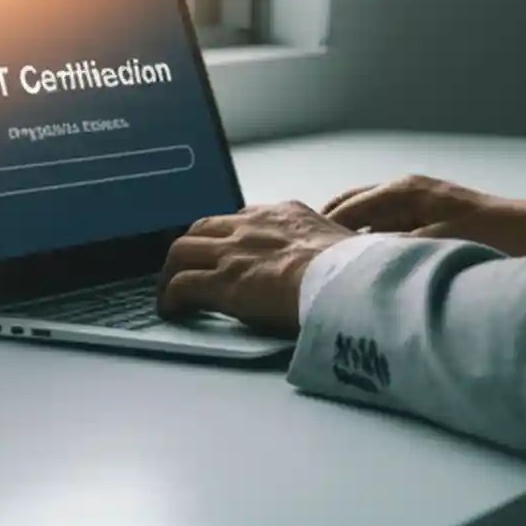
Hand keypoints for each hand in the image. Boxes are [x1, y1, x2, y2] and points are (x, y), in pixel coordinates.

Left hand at [156, 202, 354, 335]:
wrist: (347, 282)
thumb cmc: (356, 271)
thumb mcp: (343, 245)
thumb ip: (327, 249)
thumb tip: (342, 265)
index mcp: (285, 215)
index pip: (243, 217)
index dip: (228, 233)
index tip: (226, 247)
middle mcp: (253, 226)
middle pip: (203, 227)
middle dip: (191, 246)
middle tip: (187, 265)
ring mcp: (234, 252)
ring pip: (182, 250)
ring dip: (172, 270)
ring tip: (170, 289)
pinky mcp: (223, 282)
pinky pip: (182, 285)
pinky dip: (171, 298)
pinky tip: (172, 310)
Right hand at [323, 175, 525, 256]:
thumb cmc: (491, 234)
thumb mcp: (437, 244)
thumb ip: (394, 250)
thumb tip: (357, 262)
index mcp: (403, 191)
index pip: (347, 208)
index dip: (322, 230)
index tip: (299, 251)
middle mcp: (405, 191)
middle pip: (351, 207)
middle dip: (327, 229)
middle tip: (303, 256)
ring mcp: (415, 204)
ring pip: (367, 219)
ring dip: (348, 238)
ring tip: (325, 264)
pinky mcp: (427, 219)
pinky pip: (386, 229)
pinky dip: (369, 242)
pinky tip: (361, 265)